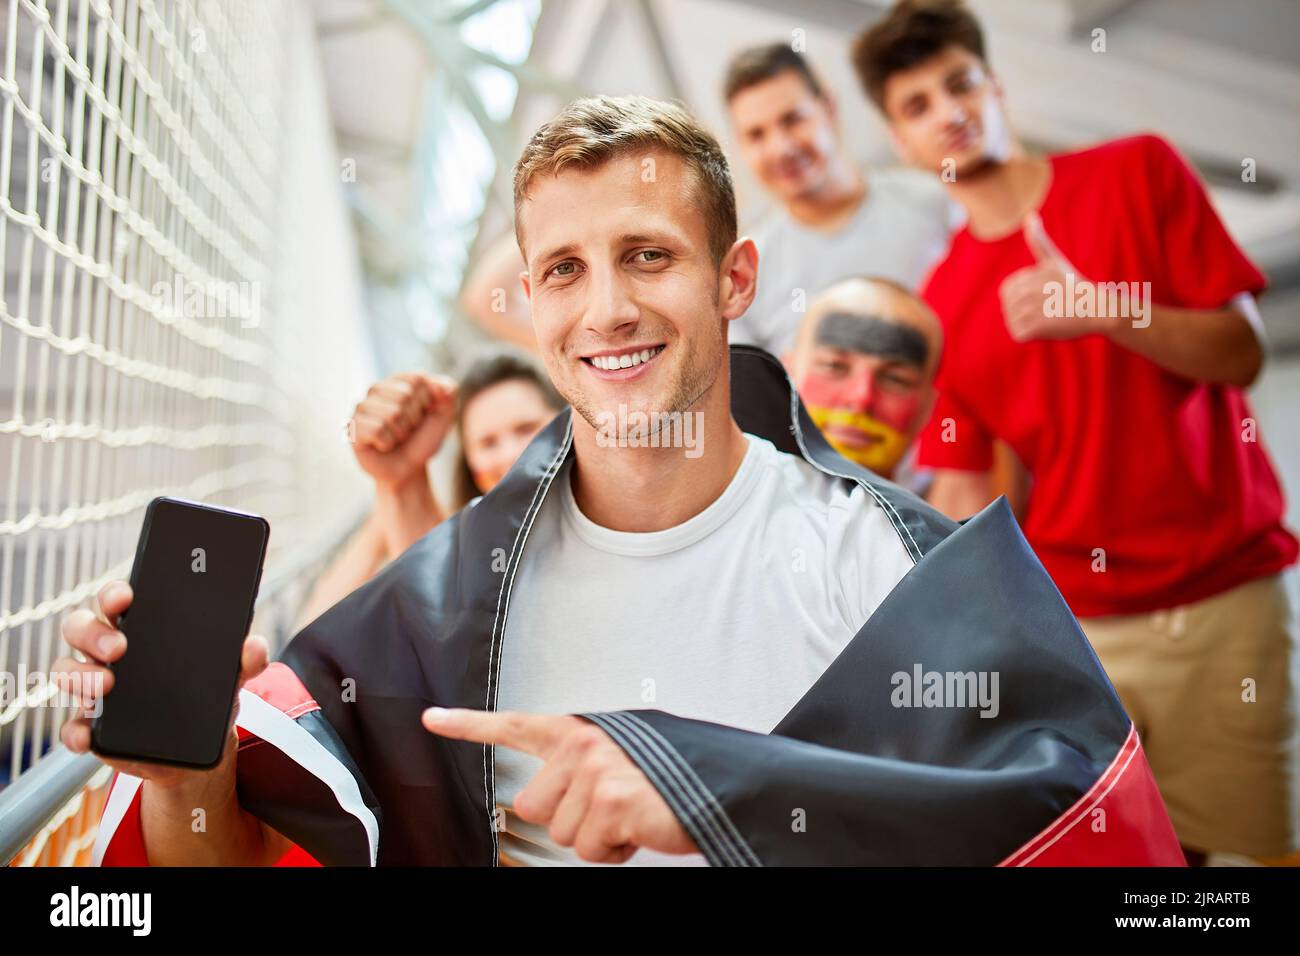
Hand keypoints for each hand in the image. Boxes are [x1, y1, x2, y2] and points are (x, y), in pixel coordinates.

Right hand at [53, 581, 269, 791]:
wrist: (199, 748)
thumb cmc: (206, 696)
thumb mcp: (230, 675)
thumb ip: (245, 659)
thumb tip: (254, 646)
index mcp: (140, 629)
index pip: (116, 600)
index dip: (114, 594)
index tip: (126, 597)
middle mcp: (109, 654)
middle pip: (80, 628)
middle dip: (93, 632)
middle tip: (120, 646)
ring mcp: (96, 689)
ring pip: (66, 670)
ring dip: (79, 675)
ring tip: (107, 684)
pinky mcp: (94, 727)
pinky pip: (71, 727)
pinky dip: (74, 731)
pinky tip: (87, 735)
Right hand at [349, 372, 457, 490]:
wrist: (409, 468)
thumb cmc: (423, 438)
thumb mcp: (444, 414)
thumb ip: (449, 391)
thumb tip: (440, 387)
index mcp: (397, 380)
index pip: (418, 378)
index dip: (427, 401)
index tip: (423, 414)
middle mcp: (375, 389)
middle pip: (405, 395)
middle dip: (414, 419)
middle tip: (408, 429)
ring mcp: (361, 407)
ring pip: (392, 413)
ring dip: (401, 432)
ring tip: (396, 437)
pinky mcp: (352, 427)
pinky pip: (377, 429)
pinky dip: (387, 442)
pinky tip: (383, 445)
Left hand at [422, 708, 697, 862]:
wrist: (718, 784)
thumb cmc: (670, 773)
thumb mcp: (620, 754)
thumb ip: (583, 762)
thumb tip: (559, 794)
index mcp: (580, 731)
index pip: (515, 725)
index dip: (468, 725)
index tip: (433, 719)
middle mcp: (583, 745)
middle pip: (535, 806)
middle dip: (569, 819)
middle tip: (609, 806)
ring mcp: (595, 773)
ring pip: (563, 834)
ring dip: (597, 836)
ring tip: (631, 813)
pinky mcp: (610, 803)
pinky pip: (592, 850)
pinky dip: (616, 850)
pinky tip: (639, 826)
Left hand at [999, 214, 1113, 341]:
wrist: (1096, 309)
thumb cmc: (1072, 285)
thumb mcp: (1054, 259)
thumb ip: (1038, 240)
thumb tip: (1029, 215)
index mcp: (1032, 275)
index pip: (1006, 291)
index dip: (1019, 297)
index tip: (1040, 296)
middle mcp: (1032, 290)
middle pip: (1008, 306)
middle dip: (1021, 310)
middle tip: (1044, 309)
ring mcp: (1036, 308)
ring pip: (1011, 320)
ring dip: (1025, 323)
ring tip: (1046, 317)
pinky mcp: (1039, 327)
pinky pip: (1018, 334)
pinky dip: (1028, 335)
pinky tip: (1044, 329)